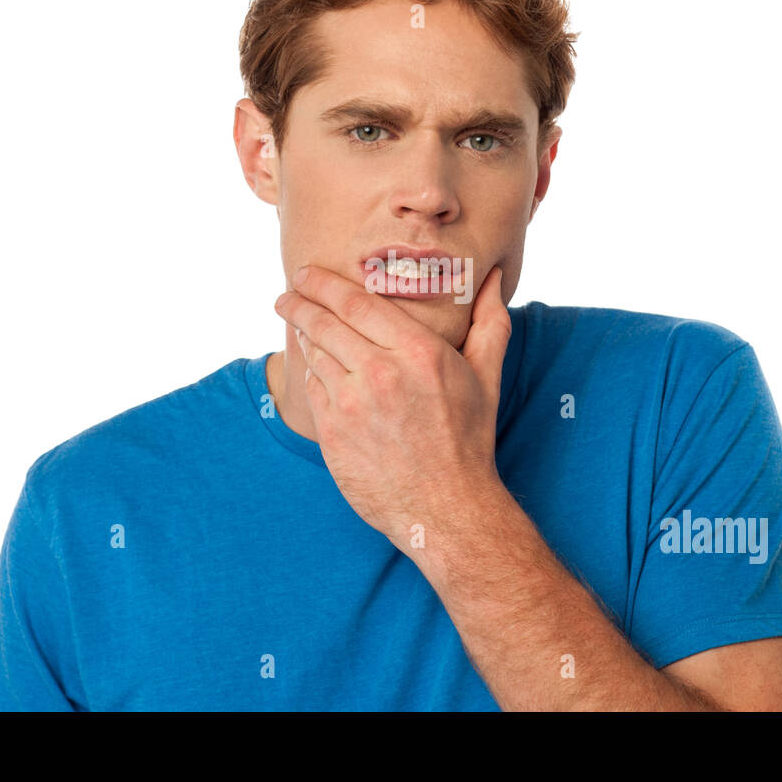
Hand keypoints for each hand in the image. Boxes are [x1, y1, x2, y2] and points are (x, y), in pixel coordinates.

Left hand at [272, 264, 510, 548]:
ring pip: (314, 354)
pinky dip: (311, 371)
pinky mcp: (332, 433)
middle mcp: (381, 373)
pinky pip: (312, 388)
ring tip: (295, 323)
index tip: (307, 273)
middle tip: (288, 293)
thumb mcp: (486, 376)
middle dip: (299, 303)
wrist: (445, 508)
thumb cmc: (468, 440)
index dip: (324, 284)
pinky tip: (313, 364)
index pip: (357, 303)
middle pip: (324, 323)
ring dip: (301, 334)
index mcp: (418, 352)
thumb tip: (492, 276)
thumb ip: (489, 321)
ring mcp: (352, 405)